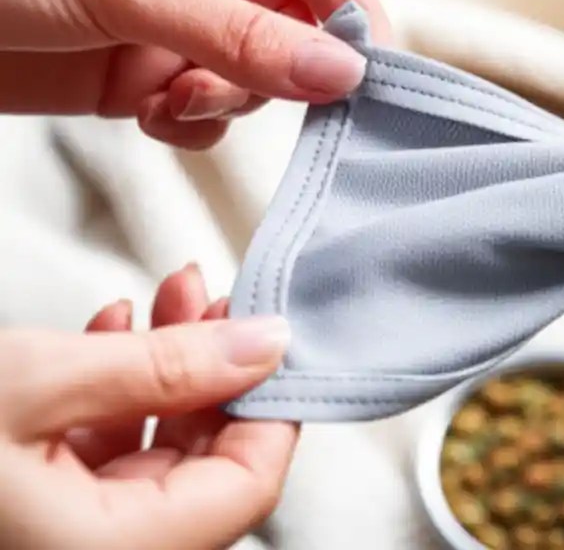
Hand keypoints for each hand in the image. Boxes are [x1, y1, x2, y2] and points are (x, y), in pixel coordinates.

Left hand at [0, 0, 389, 147]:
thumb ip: (240, 35)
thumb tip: (342, 72)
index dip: (351, 17)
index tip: (365, 78)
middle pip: (299, 25)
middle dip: (286, 69)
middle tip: (265, 97)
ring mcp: (181, 19)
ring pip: (260, 76)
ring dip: (231, 100)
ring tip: (175, 96)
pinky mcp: (151, 71)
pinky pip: (214, 109)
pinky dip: (196, 123)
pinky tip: (152, 113)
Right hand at [0, 265, 297, 549]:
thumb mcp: (39, 383)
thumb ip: (162, 365)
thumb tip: (264, 344)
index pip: (249, 485)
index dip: (270, 401)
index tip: (271, 331)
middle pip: (206, 469)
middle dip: (217, 370)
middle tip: (215, 299)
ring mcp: (68, 542)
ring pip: (156, 457)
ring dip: (168, 371)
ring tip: (172, 295)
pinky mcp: (35, 517)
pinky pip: (103, 463)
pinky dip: (116, 397)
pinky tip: (115, 334)